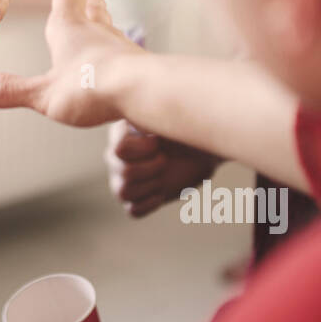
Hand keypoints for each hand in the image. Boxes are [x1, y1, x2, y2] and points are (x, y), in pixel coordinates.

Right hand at [0, 0, 139, 124]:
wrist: (143, 92)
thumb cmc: (92, 87)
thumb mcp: (44, 94)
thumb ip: (9, 91)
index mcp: (70, 29)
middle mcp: (98, 32)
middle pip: (92, 7)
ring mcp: (122, 48)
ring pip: (110, 28)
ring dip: (104, 21)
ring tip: (103, 19)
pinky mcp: (139, 67)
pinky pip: (126, 55)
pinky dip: (120, 53)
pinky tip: (122, 63)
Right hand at [105, 121, 221, 218]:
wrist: (204, 147)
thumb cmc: (188, 128)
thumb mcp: (173, 115)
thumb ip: (153, 111)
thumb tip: (142, 111)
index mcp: (121, 134)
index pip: (119, 150)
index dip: (143, 150)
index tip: (158, 141)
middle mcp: (117, 156)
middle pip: (123, 173)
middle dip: (152, 169)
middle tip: (165, 159)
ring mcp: (124, 179)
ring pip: (123, 192)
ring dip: (151, 185)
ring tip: (163, 174)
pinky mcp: (138, 198)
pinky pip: (133, 210)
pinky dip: (150, 203)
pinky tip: (161, 191)